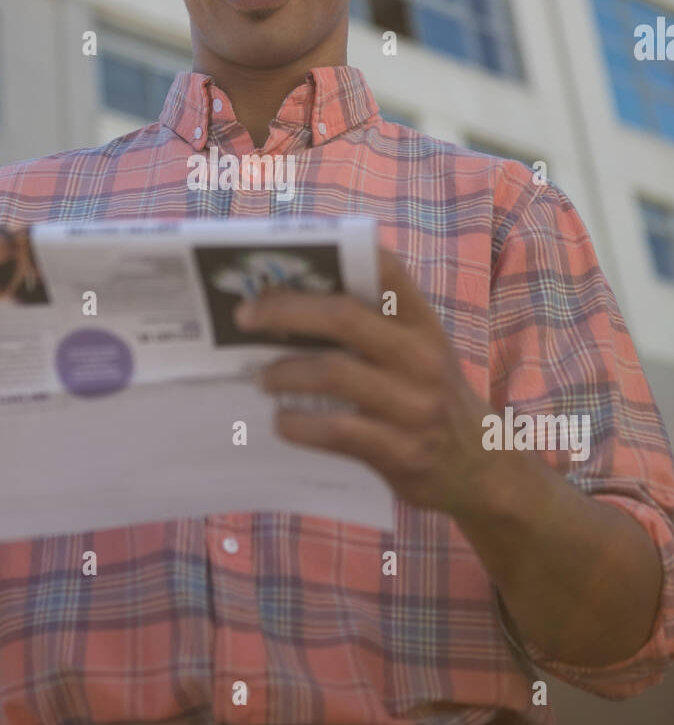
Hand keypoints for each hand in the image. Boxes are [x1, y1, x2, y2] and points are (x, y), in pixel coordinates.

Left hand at [234, 247, 493, 515]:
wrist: (480, 470)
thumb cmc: (429, 398)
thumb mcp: (418, 354)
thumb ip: (373, 328)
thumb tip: (288, 303)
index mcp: (424, 325)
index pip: (386, 271)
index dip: (340, 254)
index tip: (290, 257)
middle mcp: (423, 359)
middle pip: (343, 317)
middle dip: (285, 312)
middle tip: (244, 317)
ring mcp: (414, 406)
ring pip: (333, 372)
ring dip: (284, 372)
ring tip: (260, 377)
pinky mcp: (401, 451)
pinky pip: (335, 431)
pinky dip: (298, 424)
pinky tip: (282, 421)